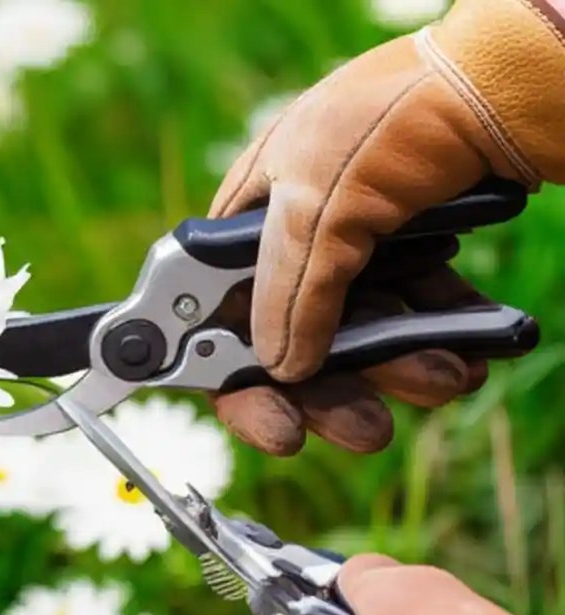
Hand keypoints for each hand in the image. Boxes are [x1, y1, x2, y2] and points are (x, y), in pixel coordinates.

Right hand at [209, 0, 564, 455]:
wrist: (502, 82)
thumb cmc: (391, 120)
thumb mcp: (317, 205)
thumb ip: (286, 292)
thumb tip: (276, 370)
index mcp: (245, 220)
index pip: (216, 319)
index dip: (234, 376)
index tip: (276, 426)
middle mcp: (291, 237)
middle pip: (288, 343)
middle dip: (331, 391)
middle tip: (366, 428)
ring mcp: (353, 244)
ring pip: (359, 337)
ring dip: (397, 371)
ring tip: (444, 378)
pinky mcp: (412, 248)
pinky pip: (415, 313)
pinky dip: (440, 338)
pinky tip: (470, 353)